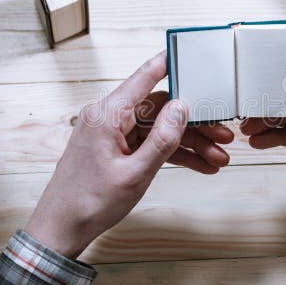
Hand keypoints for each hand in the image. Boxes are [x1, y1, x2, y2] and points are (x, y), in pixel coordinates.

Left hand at [25, 52, 233, 258]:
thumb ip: (162, 139)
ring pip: (160, 129)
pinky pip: (151, 144)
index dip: (172, 64)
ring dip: (190, 143)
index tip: (195, 56)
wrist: (62, 229)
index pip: (145, 77)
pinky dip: (174, 154)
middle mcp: (109, 118)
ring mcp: (113, 133)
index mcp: (108, 115)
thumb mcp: (135, 174)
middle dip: (195, 123)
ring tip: (219, 158)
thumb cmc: (88, 203)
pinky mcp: (117, 149)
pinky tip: (200, 165)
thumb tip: (182, 107)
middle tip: (223, 135)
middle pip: (161, 108)